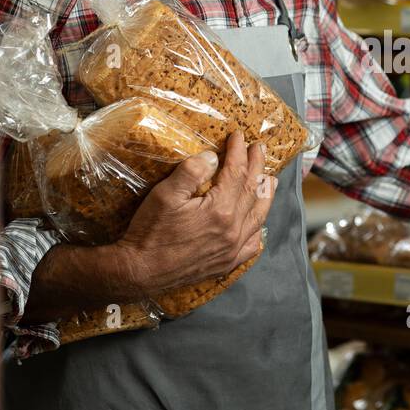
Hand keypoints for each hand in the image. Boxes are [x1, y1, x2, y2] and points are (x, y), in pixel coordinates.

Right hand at [117, 132, 275, 293]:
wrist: (140, 272)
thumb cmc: (149, 232)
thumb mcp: (165, 195)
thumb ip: (190, 172)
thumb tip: (212, 157)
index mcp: (220, 210)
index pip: (236, 173)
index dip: (238, 152)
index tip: (238, 136)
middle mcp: (233, 230)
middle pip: (252, 191)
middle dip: (256, 166)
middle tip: (258, 148)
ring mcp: (232, 249)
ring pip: (258, 216)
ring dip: (265, 195)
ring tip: (270, 179)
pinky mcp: (226, 263)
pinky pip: (251, 246)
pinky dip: (258, 230)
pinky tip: (258, 222)